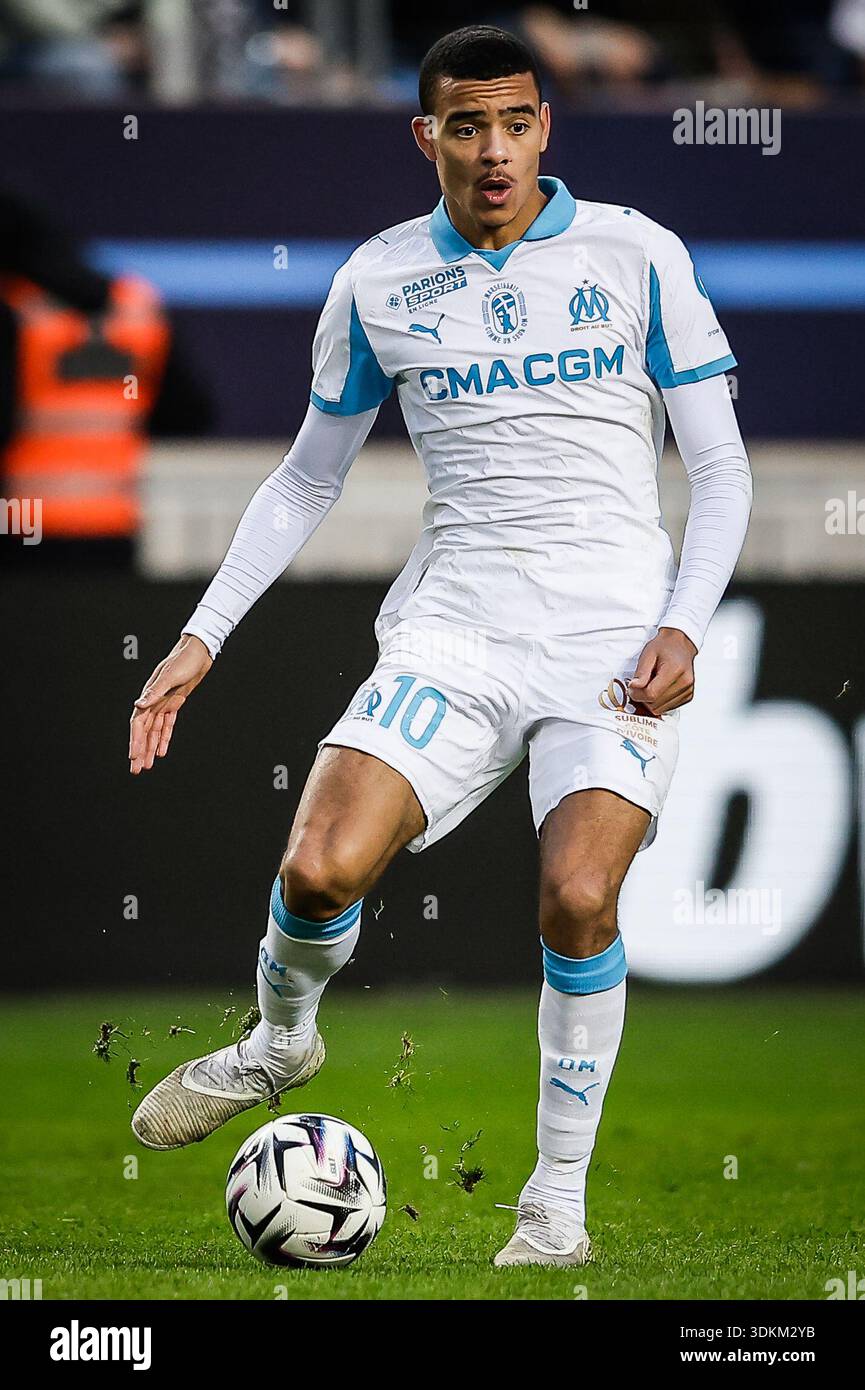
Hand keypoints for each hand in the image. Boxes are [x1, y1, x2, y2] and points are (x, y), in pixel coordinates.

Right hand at [129, 634, 212, 773]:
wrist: (199, 651)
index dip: (135, 741)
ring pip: (155, 731)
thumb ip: (154, 691)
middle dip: (140, 751)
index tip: (133, 757)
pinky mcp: (175, 702)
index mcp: (149, 695)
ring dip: (151, 748)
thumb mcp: (169, 675)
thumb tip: (138, 705)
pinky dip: (164, 738)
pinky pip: (167, 725)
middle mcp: (154, 701)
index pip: (139, 723)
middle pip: (144, 731)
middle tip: (136, 770)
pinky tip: (162, 752)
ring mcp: (164, 702)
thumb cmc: (184, 660)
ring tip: (147, 766)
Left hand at [628, 627, 696, 716]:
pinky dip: (658, 702)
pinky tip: (659, 688)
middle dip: (642, 697)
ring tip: (651, 684)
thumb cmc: (664, 647)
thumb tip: (634, 688)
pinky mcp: (687, 696)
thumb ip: (641, 673)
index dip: (637, 694)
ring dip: (650, 701)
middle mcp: (685, 683)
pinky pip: (666, 708)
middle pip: (655, 704)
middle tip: (640, 684)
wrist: (680, 645)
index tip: (632, 687)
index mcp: (675, 670)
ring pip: (660, 709)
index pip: (651, 694)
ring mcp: (688, 691)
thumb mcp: (648, 654)